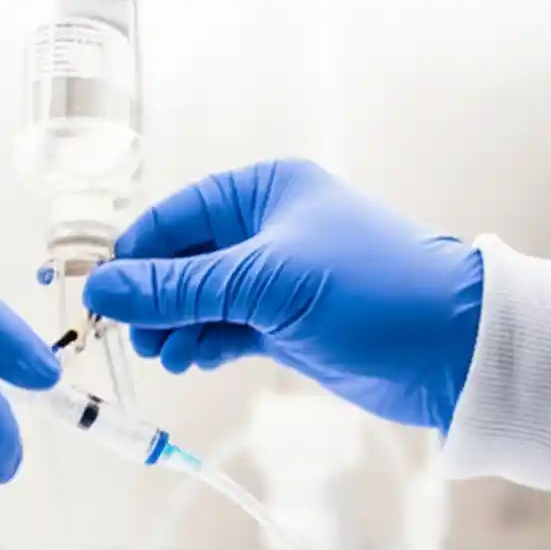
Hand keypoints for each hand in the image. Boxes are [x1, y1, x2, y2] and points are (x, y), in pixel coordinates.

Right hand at [84, 159, 481, 428]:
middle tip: (133, 336)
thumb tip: (103, 287)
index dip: (135, 254)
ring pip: (202, 299)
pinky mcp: (287, 323)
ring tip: (166, 355)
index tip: (99, 293)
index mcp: (265, 190)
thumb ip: (179, 287)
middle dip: (155, 298)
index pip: (176, 215)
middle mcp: (268, 227)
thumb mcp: (264, 281)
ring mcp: (277, 277)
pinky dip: (205, 342)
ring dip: (176, 326)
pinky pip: (227, 327)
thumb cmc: (370, 289)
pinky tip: (191, 359)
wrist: (450, 349)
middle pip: (184, 260)